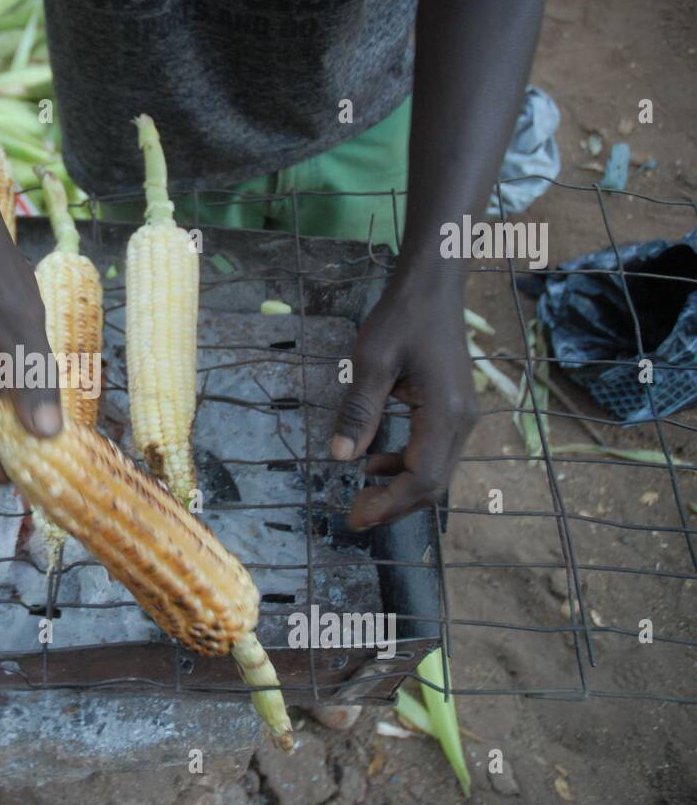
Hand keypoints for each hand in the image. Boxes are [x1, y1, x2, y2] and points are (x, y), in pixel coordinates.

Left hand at [330, 283, 476, 529]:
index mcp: (445, 414)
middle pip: (434, 484)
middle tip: (354, 517)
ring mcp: (462, 418)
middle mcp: (462, 422)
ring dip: (399, 489)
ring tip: (361, 496)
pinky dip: (406, 467)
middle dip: (394, 506)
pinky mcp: (453, 411)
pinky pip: (433, 452)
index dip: (390, 504)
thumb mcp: (371, 361)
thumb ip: (358, 410)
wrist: (432, 287)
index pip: (424, 478)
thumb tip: (341, 456)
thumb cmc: (402, 318)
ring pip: (436, 472)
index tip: (355, 517)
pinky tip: (374, 463)